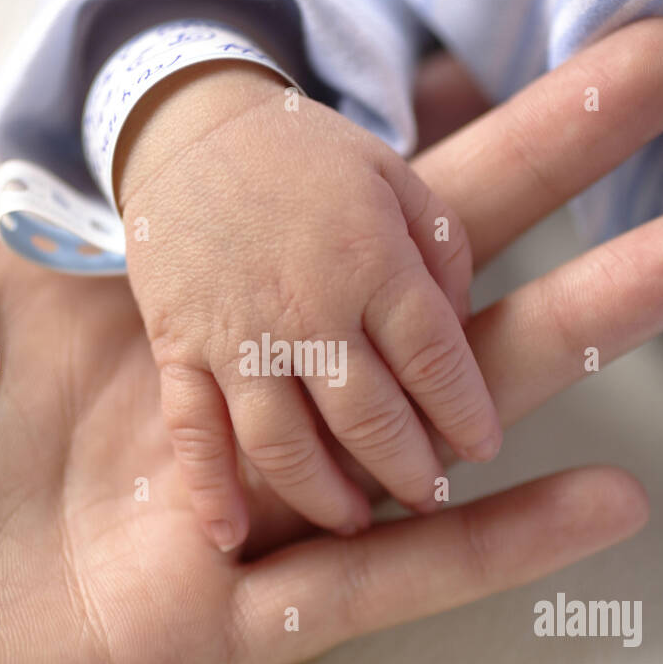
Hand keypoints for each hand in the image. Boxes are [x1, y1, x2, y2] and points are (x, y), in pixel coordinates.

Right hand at [116, 60, 498, 550]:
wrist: (189, 126)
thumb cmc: (308, 156)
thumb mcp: (398, 177)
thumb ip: (442, 254)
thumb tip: (461, 330)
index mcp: (373, 259)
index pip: (435, 360)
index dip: (464, 415)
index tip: (482, 448)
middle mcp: (307, 306)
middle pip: (369, 417)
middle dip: (408, 469)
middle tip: (428, 495)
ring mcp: (236, 333)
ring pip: (284, 442)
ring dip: (324, 495)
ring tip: (352, 521)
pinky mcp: (180, 345)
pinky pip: (191, 429)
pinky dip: (207, 488)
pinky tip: (227, 538)